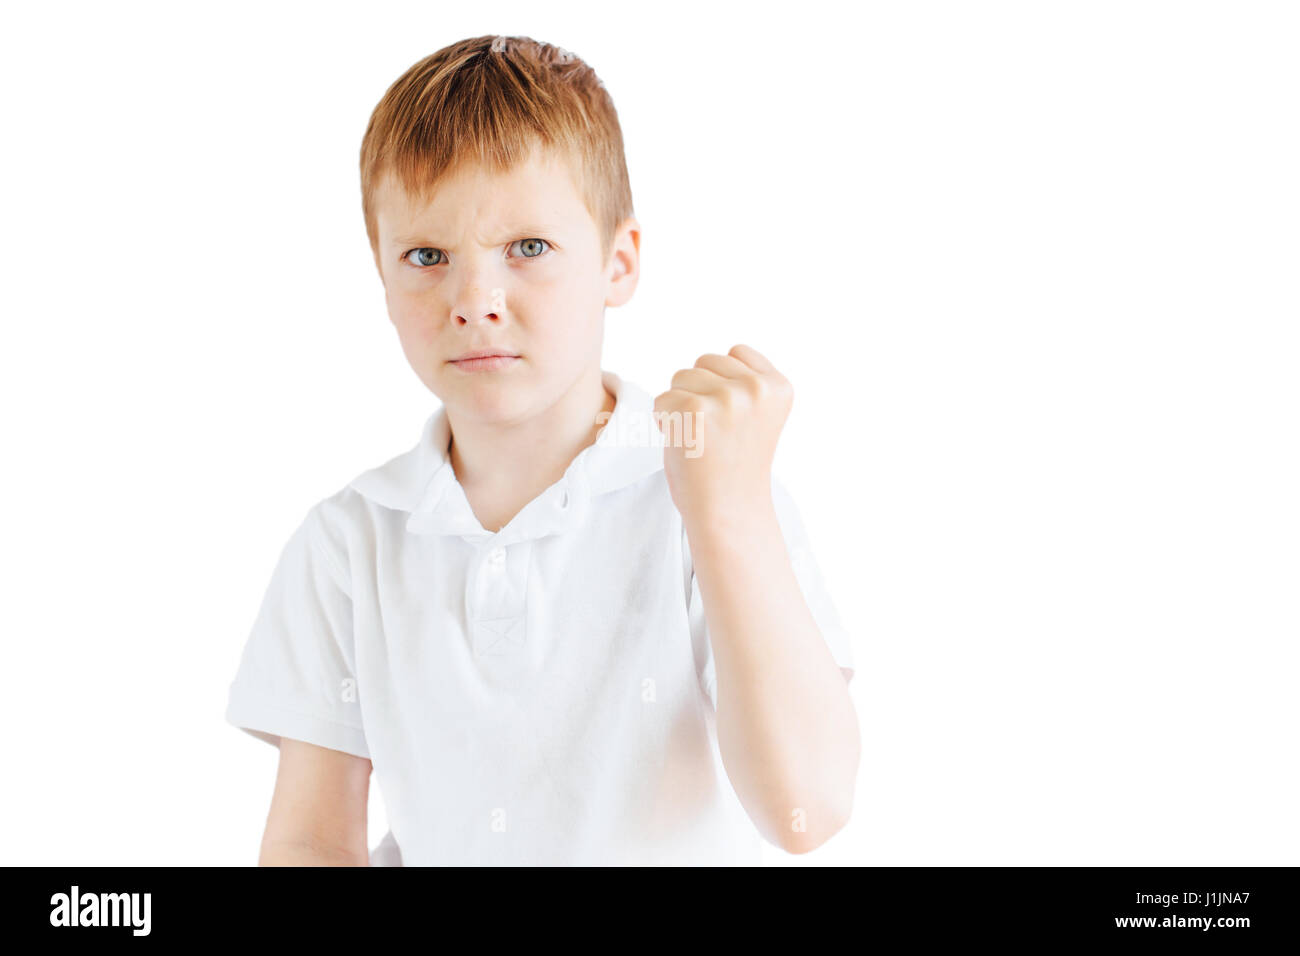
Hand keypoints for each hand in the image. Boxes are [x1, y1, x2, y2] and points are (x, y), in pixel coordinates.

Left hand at [652, 344, 792, 524]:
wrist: (728, 513)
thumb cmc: (735, 465)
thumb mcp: (755, 414)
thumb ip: (744, 381)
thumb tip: (712, 357)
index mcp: (779, 386)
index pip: (735, 353)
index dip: (723, 385)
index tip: (733, 421)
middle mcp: (757, 389)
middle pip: (704, 362)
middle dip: (699, 392)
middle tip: (714, 434)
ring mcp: (728, 398)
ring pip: (680, 377)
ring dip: (680, 406)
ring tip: (700, 439)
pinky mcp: (695, 411)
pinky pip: (661, 400)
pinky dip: (664, 422)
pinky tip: (685, 445)